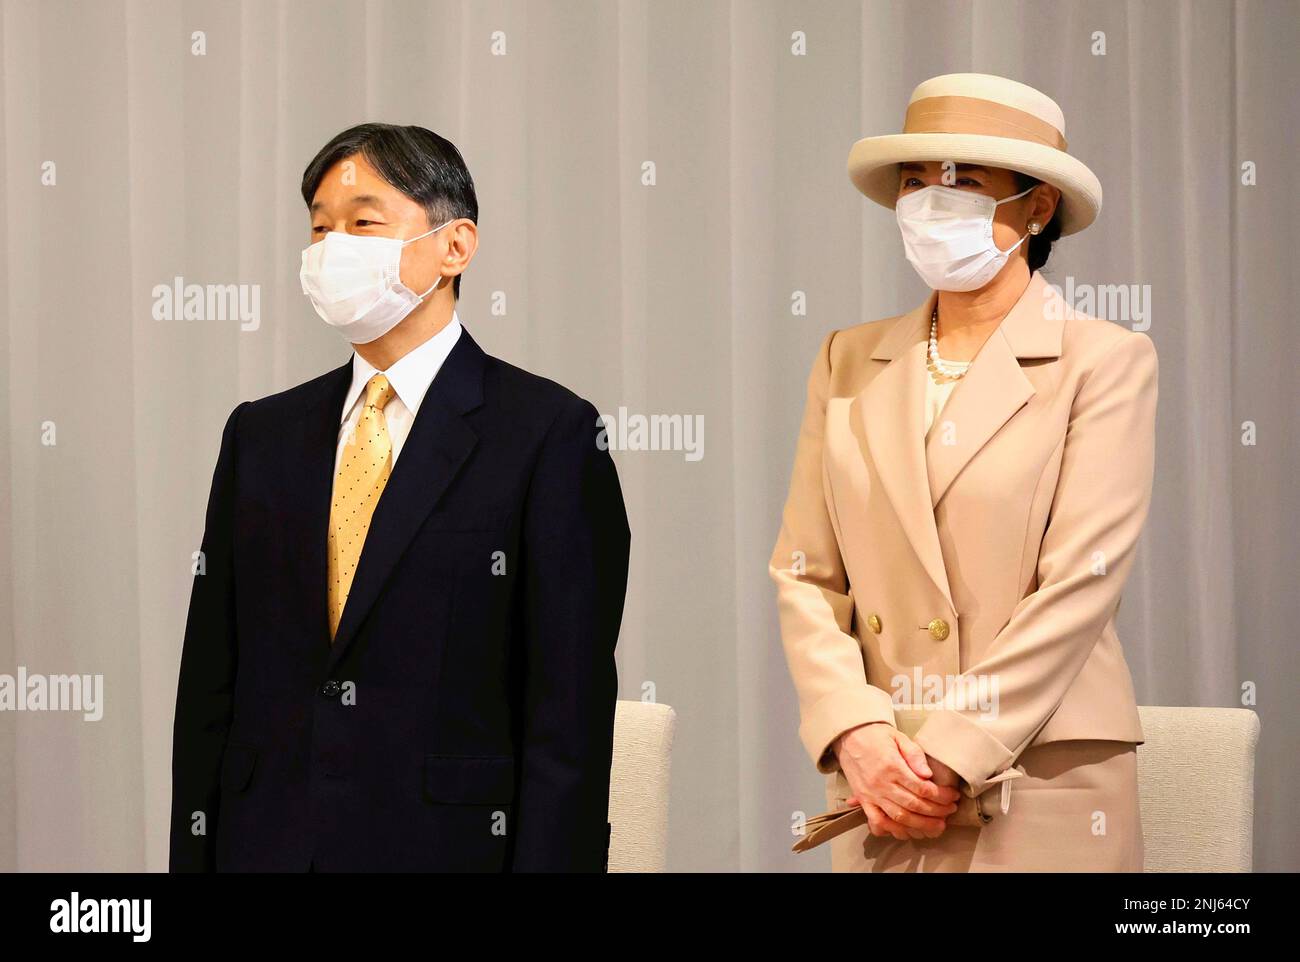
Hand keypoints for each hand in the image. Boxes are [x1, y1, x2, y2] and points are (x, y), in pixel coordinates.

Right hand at [834, 723, 961, 840]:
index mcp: (892, 766)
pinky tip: (908, 832)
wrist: (849, 736)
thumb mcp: (899, 737)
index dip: (941, 796)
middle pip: (914, 805)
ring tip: (937, 827)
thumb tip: (928, 774)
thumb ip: (915, 755)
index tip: (952, 796)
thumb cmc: (876, 736)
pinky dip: (893, 831)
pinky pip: (878, 822)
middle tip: (950, 811)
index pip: (922, 788)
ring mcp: (871, 795)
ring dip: (920, 826)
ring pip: (899, 818)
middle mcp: (881, 783)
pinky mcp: (864, 801)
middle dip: (937, 812)